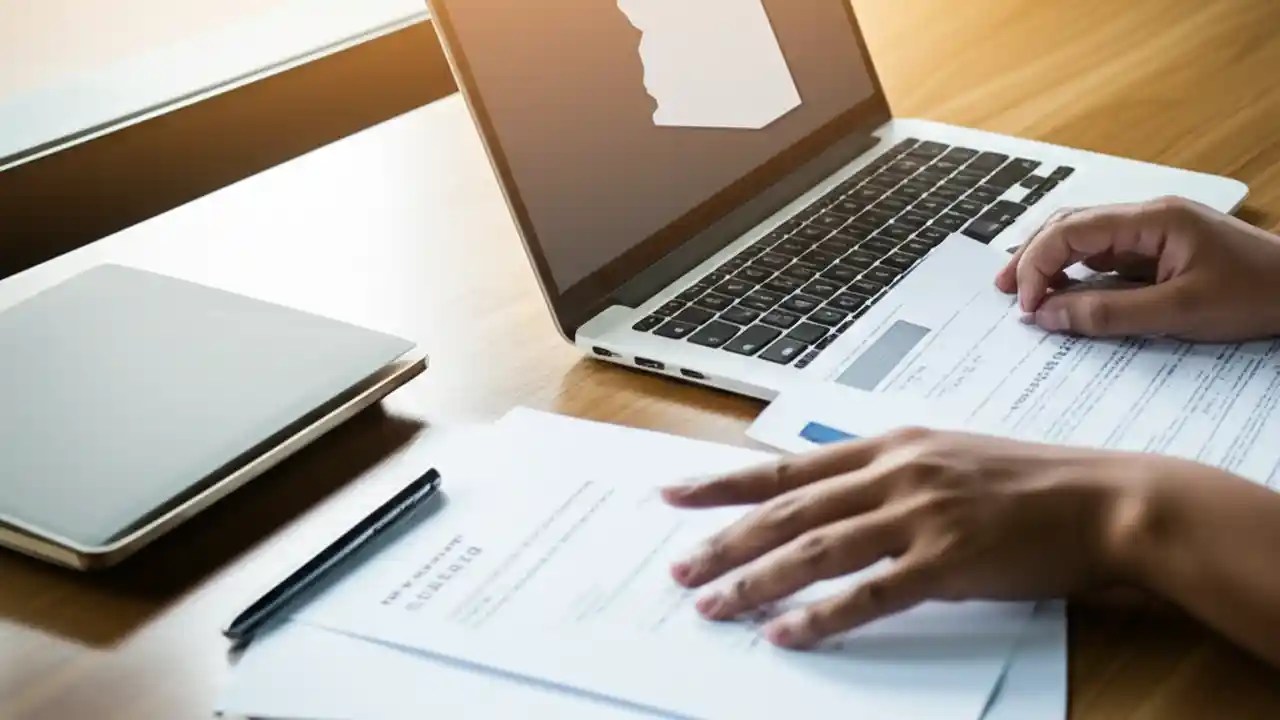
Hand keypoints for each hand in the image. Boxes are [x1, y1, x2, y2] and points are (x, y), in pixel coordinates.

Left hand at [661, 428, 1169, 648]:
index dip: (725, 483)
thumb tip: (828, 496)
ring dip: (756, 580)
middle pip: (788, 510)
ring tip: (712, 604)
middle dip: (724, 540)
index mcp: (890, 445)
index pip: (787, 468)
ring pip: (815, 549)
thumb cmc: (1028, 482)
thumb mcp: (946, 457)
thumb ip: (886, 473)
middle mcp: (894, 472)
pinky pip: (868, 593)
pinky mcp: (947, 559)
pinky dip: (821, 615)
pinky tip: (786, 634)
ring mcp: (919, 513)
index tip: (674, 495)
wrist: (1104, 499)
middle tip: (679, 569)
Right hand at [995, 196, 1279, 340]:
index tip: (1026, 305)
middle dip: (1031, 257)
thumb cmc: (1256, 295)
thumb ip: (1109, 313)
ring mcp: (1153, 231)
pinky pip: (1105, 255)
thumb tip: (1048, 315)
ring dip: (1050, 261)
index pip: (1072, 231)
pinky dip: (1075, 271)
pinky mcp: (1159, 250)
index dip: (1038, 265)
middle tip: (1005, 293)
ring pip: (1084, 237)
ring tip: (1023, 291)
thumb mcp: (1180, 312)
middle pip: (1070, 225)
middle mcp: (1147, 216)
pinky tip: (1061, 291)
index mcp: (1152, 219)